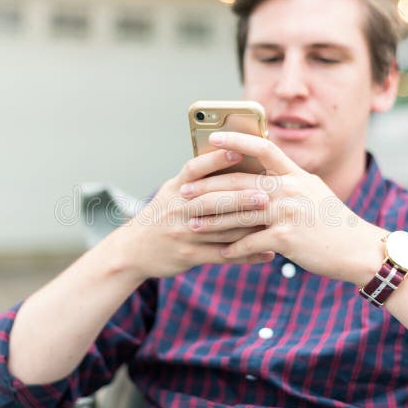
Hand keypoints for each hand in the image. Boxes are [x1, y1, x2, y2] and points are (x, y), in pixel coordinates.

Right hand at [118, 148, 275, 279]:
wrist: (133, 250)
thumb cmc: (161, 215)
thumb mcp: (170, 192)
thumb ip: (196, 180)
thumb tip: (232, 158)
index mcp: (174, 189)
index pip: (194, 169)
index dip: (215, 160)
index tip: (238, 151)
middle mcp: (177, 209)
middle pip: (212, 200)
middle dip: (240, 197)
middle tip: (266, 194)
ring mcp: (183, 234)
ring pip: (221, 229)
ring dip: (249, 226)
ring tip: (274, 221)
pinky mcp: (189, 255)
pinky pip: (223, 255)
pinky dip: (247, 254)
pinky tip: (267, 252)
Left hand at [179, 132, 385, 283]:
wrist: (359, 251)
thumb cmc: (333, 223)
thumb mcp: (313, 193)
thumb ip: (288, 182)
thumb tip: (261, 174)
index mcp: (297, 175)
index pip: (263, 147)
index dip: (236, 139)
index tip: (211, 138)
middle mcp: (292, 189)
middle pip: (240, 184)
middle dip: (208, 188)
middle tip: (184, 191)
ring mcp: (289, 213)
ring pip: (239, 213)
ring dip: (212, 220)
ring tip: (192, 224)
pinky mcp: (287, 239)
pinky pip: (251, 242)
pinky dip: (233, 249)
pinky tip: (220, 252)